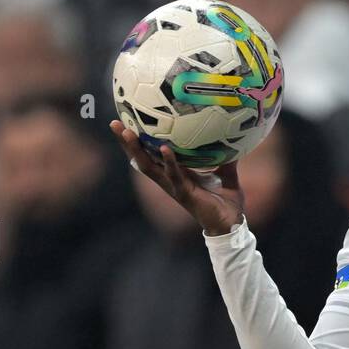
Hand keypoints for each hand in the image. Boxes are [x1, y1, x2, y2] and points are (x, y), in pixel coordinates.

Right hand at [109, 121, 243, 234]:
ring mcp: (175, 187)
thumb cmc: (227, 203)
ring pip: (149, 167)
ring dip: (137, 150)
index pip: (152, 155)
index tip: (128, 122)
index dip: (139, 141)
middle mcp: (170, 180)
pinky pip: (174, 176)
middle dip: (127, 143)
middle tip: (115, 123)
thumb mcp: (227, 175)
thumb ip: (227, 158)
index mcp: (177, 174)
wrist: (232, 225)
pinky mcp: (184, 194)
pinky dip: (169, 162)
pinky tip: (165, 148)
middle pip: (142, 159)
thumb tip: (234, 138)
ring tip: (127, 132)